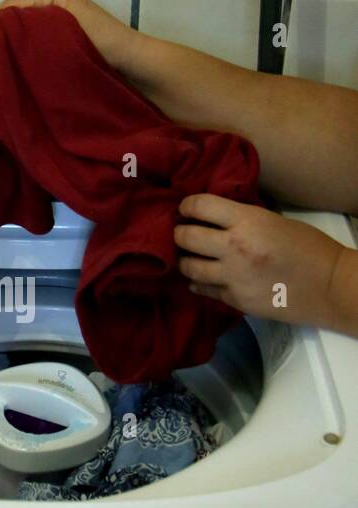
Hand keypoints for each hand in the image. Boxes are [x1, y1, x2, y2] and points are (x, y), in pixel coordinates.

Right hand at [0, 0, 136, 72]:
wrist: (133, 62)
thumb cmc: (101, 40)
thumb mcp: (63, 22)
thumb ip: (29, 21)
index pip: (11, 6)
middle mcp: (54, 5)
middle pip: (17, 19)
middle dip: (1, 35)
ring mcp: (60, 25)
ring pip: (26, 34)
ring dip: (13, 47)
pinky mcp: (65, 43)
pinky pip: (38, 45)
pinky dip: (27, 54)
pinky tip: (18, 69)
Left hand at [174, 195, 345, 328]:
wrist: (328, 286)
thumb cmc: (308, 247)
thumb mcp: (273, 220)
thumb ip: (243, 219)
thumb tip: (215, 219)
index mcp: (247, 221)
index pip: (200, 206)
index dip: (187, 206)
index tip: (185, 209)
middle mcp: (233, 248)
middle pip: (186, 238)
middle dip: (179, 234)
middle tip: (182, 234)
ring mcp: (232, 277)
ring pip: (189, 268)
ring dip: (185, 261)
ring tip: (189, 258)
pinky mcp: (235, 301)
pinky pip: (205, 290)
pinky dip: (199, 284)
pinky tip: (202, 280)